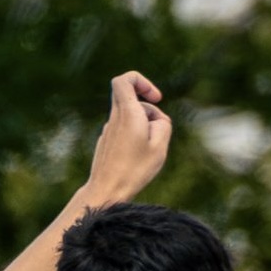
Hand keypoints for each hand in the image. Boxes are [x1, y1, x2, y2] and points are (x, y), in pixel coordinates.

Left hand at [83, 71, 172, 204]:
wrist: (107, 190)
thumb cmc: (134, 169)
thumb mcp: (160, 147)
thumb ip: (163, 124)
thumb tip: (157, 119)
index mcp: (128, 113)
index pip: (125, 80)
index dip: (142, 81)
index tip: (156, 98)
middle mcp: (115, 118)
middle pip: (130, 97)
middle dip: (149, 107)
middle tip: (158, 126)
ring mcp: (108, 129)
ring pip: (128, 114)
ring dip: (143, 123)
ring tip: (150, 148)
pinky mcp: (107, 141)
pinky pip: (124, 128)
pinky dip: (135, 135)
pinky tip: (139, 156)